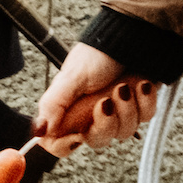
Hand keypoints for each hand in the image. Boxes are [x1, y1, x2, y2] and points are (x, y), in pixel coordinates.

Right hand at [32, 41, 159, 149]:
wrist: (131, 37)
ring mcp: (117, 114)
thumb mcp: (71, 78)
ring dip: (126, 108)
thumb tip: (37, 131)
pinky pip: (145, 118)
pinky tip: (140, 85)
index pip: (60, 145)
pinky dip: (144, 101)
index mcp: (69, 112)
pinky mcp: (139, 107)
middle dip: (104, 124)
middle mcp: (91, 117)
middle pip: (97, 141)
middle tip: (105, 102)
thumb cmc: (98, 54)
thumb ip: (53, 105)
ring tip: (124, 86)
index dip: (67, 145)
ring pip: (124, 132)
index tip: (77, 135)